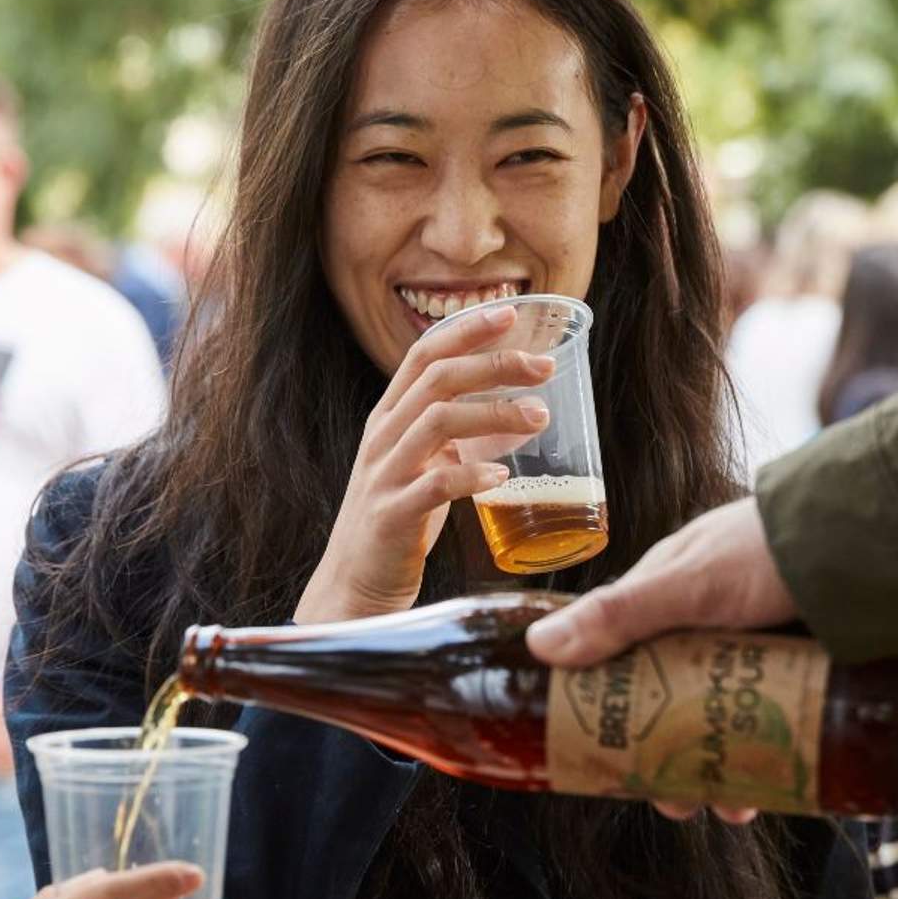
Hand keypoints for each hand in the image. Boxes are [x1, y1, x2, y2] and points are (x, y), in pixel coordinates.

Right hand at [298, 303, 556, 622]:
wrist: (354, 585)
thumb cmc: (398, 519)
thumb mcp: (423, 463)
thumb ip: (459, 434)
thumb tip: (522, 408)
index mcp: (389, 418)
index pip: (423, 355)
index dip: (466, 329)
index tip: (511, 313)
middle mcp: (382, 438)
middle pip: (437, 379)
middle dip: (494, 364)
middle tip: (544, 366)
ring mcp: (384, 475)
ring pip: (437, 422)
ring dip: (494, 413)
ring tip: (539, 417)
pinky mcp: (392, 515)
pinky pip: (434, 484)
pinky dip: (472, 475)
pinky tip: (501, 477)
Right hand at [529, 497, 794, 824]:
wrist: (866, 538)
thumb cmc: (769, 549)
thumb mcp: (689, 584)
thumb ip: (620, 614)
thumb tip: (541, 646)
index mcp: (671, 601)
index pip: (626, 666)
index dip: (615, 719)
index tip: (611, 766)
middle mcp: (712, 628)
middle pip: (678, 708)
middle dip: (675, 761)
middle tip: (682, 805)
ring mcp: (761, 651)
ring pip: (730, 724)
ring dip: (727, 773)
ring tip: (737, 810)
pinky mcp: (806, 671)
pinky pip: (780, 726)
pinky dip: (775, 761)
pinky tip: (783, 791)